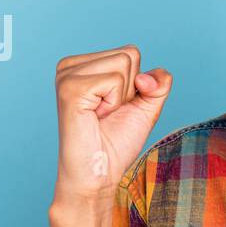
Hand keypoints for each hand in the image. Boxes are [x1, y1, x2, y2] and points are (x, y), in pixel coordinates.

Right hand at [53, 44, 171, 207]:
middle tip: (108, 113)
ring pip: (124, 64)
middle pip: (129, 54)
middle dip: (130, 89)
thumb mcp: (145, 107)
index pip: (130, 52)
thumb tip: (146, 76)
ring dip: (121, 97)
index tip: (114, 107)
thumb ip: (158, 83)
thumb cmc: (116, 143)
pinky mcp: (69, 88)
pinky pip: (114, 80)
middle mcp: (70, 65)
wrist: (99, 174)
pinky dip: (113, 103)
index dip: (135, 85)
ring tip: (101, 115)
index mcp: (83, 64)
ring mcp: (67, 75)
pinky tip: (96, 116)